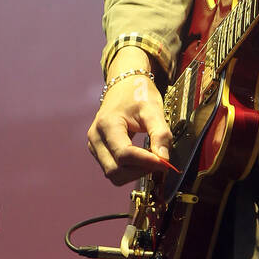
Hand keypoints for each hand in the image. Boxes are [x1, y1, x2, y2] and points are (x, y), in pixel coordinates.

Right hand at [87, 66, 173, 187]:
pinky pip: (113, 168)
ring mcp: (94, 145)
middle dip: (139, 171)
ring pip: (113, 174)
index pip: (124, 154)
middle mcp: (95, 137)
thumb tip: (164, 159)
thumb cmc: (137, 93)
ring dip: (134, 173)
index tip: (164, 163)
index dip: (145, 162)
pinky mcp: (99, 150)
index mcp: (107, 124)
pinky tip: (143, 160)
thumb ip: (160, 133)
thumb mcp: (153, 109)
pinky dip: (129, 170)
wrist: (124, 84)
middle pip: (115, 170)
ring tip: (152, 161)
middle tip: (160, 163)